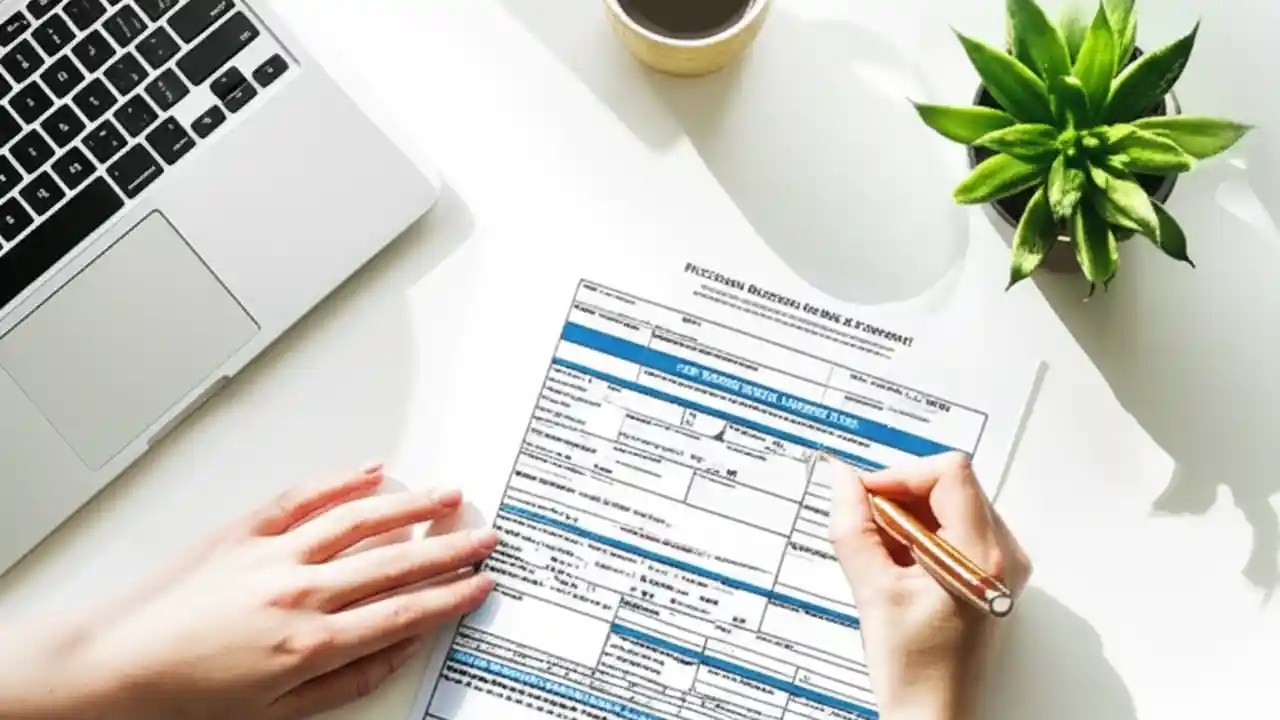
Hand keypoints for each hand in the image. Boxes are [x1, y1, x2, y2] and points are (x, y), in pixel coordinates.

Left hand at [0, 466, 497, 719]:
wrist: (114, 668)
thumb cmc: (186, 697)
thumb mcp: (280, 712)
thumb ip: (350, 679)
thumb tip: (399, 652)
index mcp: (313, 642)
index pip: (405, 611)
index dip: (450, 596)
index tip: (477, 584)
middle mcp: (300, 591)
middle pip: (396, 561)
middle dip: (449, 548)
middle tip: (482, 536)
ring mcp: (273, 555)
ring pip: (360, 519)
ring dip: (411, 505)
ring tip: (445, 494)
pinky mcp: (244, 531)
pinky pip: (304, 497)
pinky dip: (342, 480)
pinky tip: (372, 472)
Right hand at [824, 453, 1030, 719]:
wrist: (934, 713)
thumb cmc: (915, 669)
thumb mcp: (873, 591)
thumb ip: (852, 525)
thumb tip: (842, 482)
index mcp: (981, 555)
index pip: (948, 472)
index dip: (899, 476)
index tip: (866, 496)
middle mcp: (1004, 555)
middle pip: (951, 484)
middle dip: (902, 497)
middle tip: (869, 527)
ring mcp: (1001, 564)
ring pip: (951, 504)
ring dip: (910, 517)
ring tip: (884, 555)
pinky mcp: (991, 574)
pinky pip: (956, 528)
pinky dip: (921, 534)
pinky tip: (900, 565)